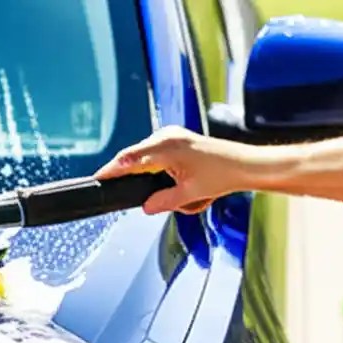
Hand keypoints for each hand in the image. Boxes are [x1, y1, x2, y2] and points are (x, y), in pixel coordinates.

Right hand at [94, 126, 258, 214]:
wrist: (243, 164)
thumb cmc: (222, 175)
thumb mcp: (189, 194)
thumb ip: (163, 201)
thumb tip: (146, 207)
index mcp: (167, 147)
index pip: (130, 159)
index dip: (112, 170)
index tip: (99, 178)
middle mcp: (167, 136)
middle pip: (133, 155)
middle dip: (126, 171)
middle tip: (112, 183)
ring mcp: (172, 135)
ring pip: (144, 154)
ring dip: (142, 169)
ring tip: (150, 186)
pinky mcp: (177, 138)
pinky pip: (154, 152)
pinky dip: (152, 164)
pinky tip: (159, 178)